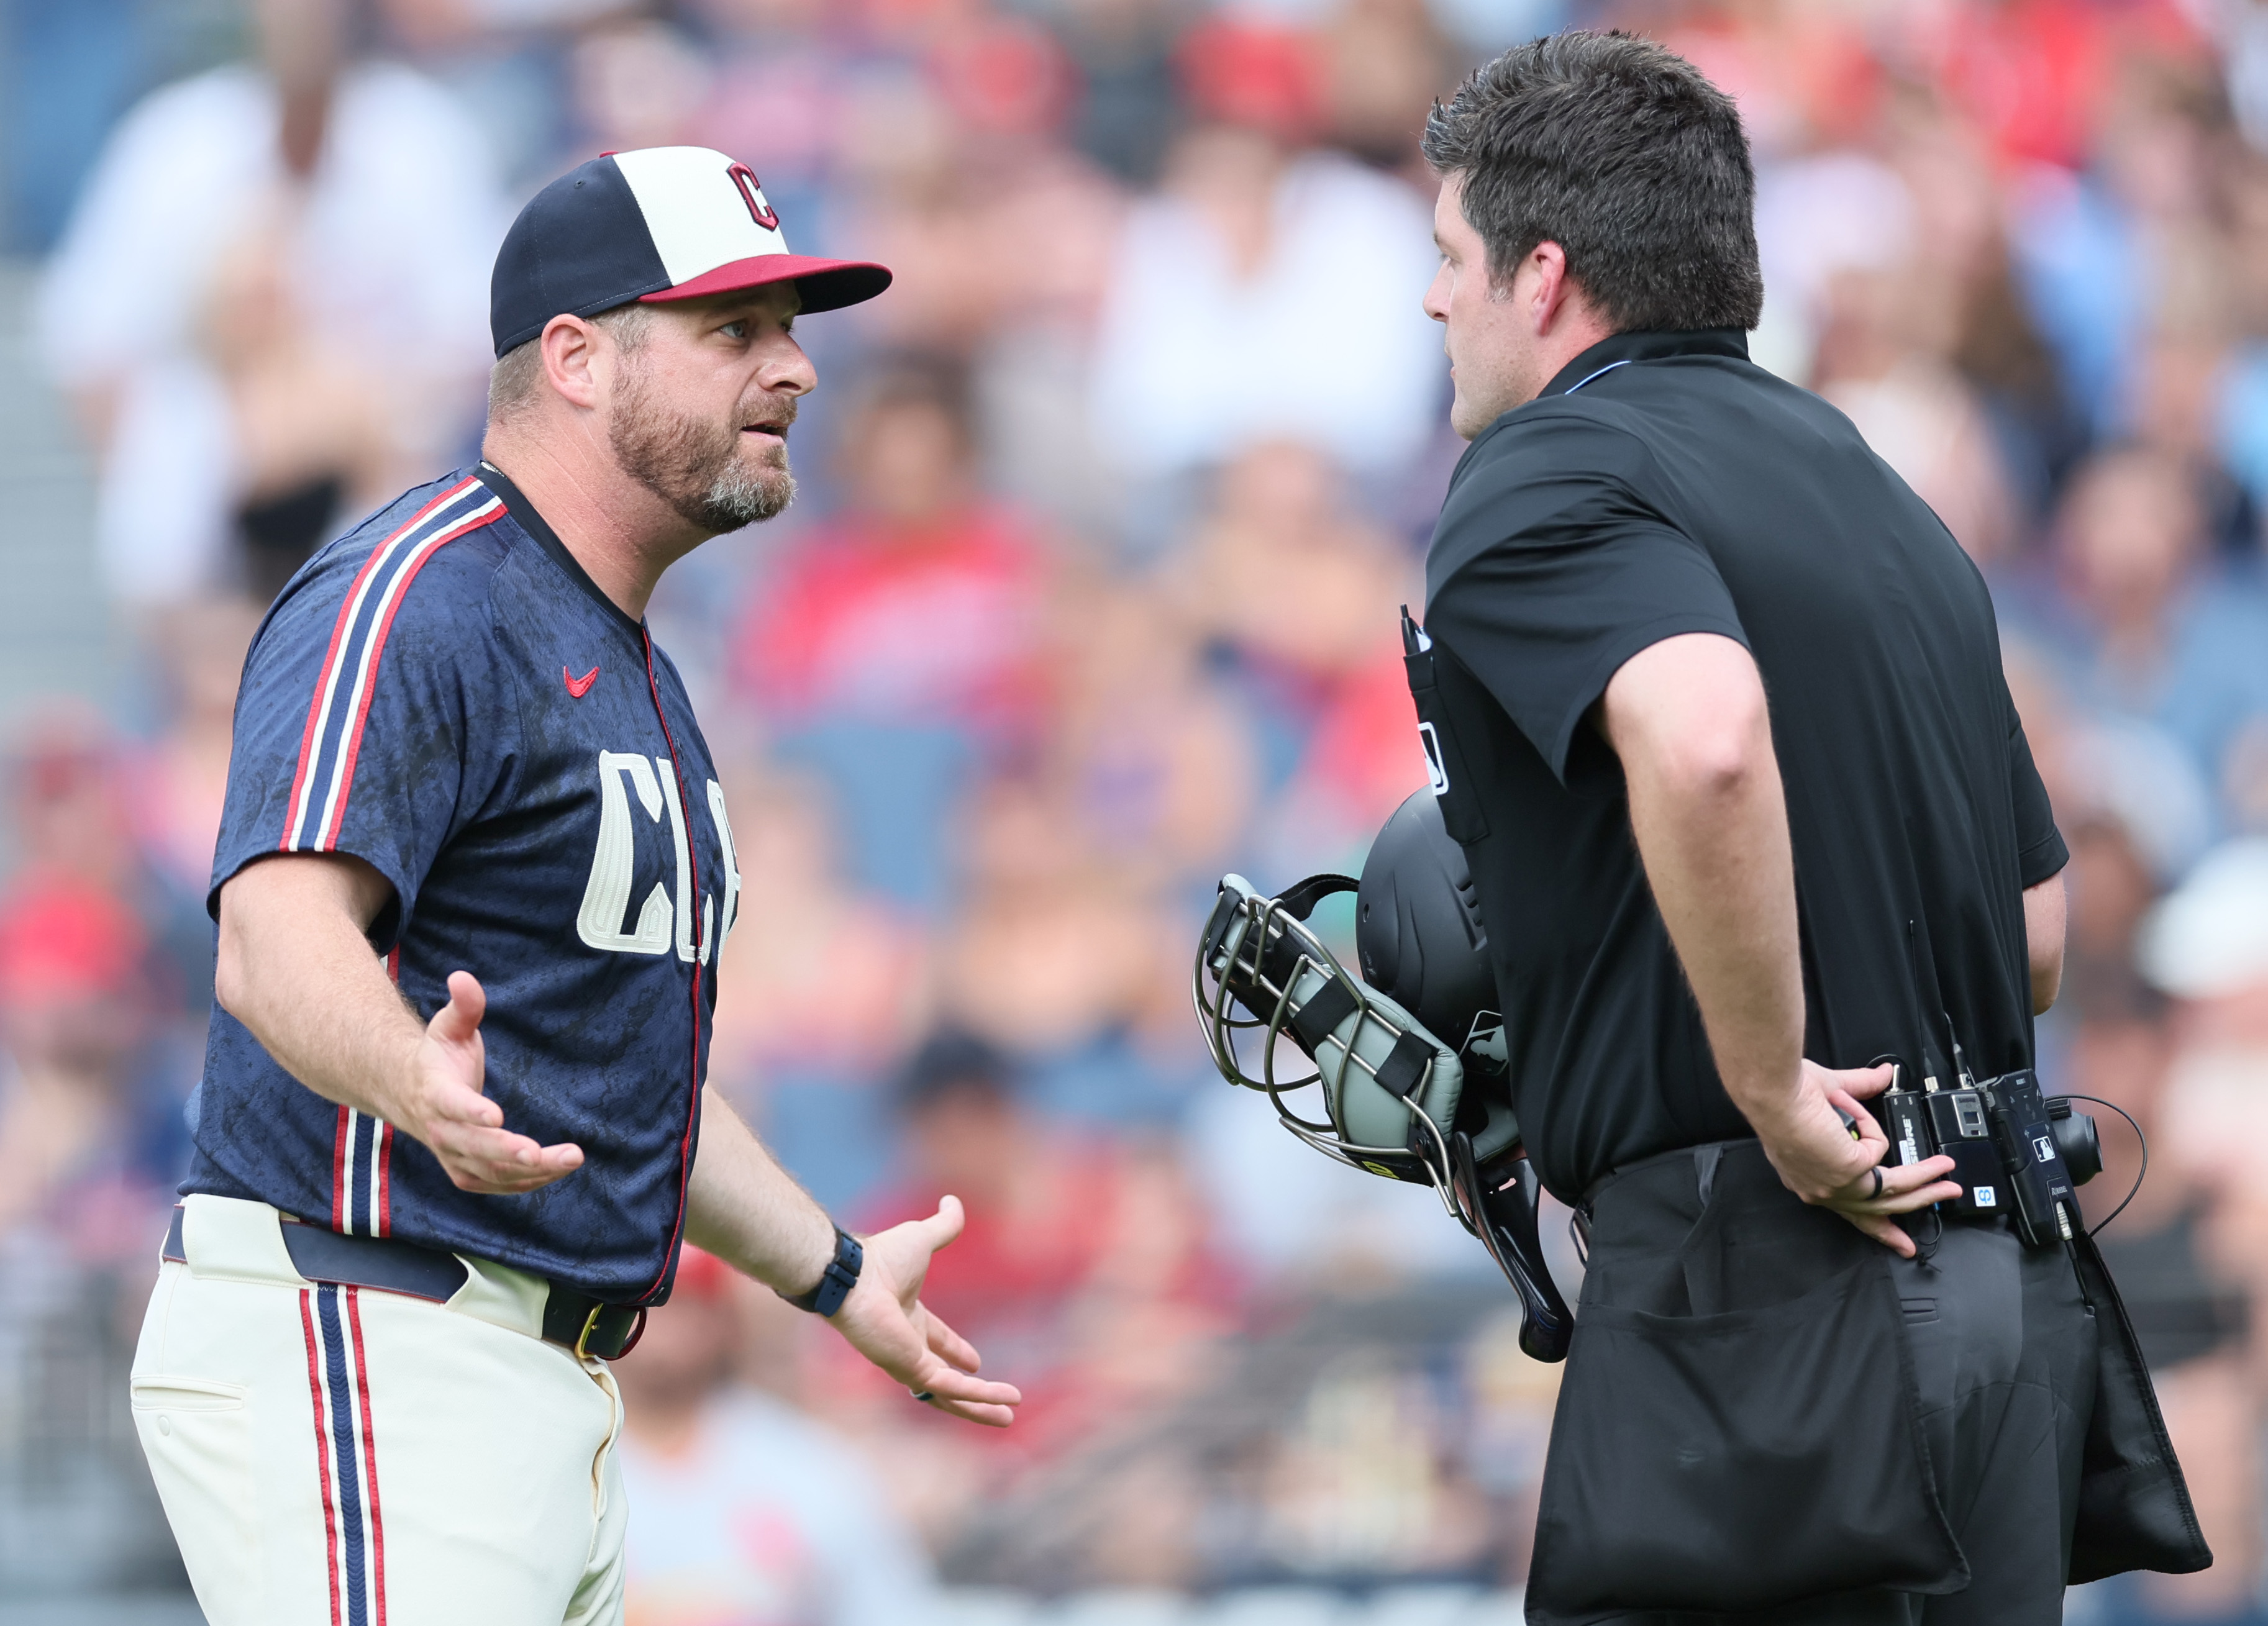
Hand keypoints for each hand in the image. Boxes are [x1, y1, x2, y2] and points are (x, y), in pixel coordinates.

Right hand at [397, 971, 584, 1193]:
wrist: (409, 1093)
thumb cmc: (438, 1057)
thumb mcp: (448, 1026)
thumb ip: (462, 1006)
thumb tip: (463, 977)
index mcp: (434, 1093)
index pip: (450, 1105)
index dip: (471, 1111)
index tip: (497, 1115)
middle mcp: (441, 1131)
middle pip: (473, 1148)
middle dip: (507, 1152)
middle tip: (540, 1152)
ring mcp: (453, 1156)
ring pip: (490, 1172)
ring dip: (531, 1171)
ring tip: (571, 1158)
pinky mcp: (467, 1172)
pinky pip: (498, 1184)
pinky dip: (528, 1182)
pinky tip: (559, 1170)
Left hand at [830, 1196, 1021, 1427]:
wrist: (856, 1275)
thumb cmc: (880, 1257)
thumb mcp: (924, 1237)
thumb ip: (944, 1224)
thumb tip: (953, 1199)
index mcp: (908, 1317)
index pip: (936, 1341)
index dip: (957, 1352)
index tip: (977, 1362)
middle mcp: (907, 1344)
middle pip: (943, 1379)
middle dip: (972, 1394)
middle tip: (999, 1405)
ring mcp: (908, 1361)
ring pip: (949, 1396)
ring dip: (980, 1408)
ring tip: (1008, 1419)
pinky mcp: (911, 1370)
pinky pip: (951, 1390)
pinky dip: (979, 1397)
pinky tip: (1005, 1401)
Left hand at [1754, 1060, 1960, 1257]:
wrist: (1772, 1092)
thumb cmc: (1784, 1094)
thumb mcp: (1829, 1095)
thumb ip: (1860, 1088)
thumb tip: (1883, 1073)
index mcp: (1812, 1179)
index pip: (1849, 1210)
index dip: (1877, 1224)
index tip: (1896, 1238)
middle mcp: (1822, 1190)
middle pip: (1878, 1209)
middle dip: (1917, 1203)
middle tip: (1944, 1199)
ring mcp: (1837, 1184)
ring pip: (1894, 1188)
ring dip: (1925, 1176)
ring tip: (1946, 1167)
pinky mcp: (1851, 1171)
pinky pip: (1880, 1147)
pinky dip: (1869, 1123)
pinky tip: (1848, 1107)